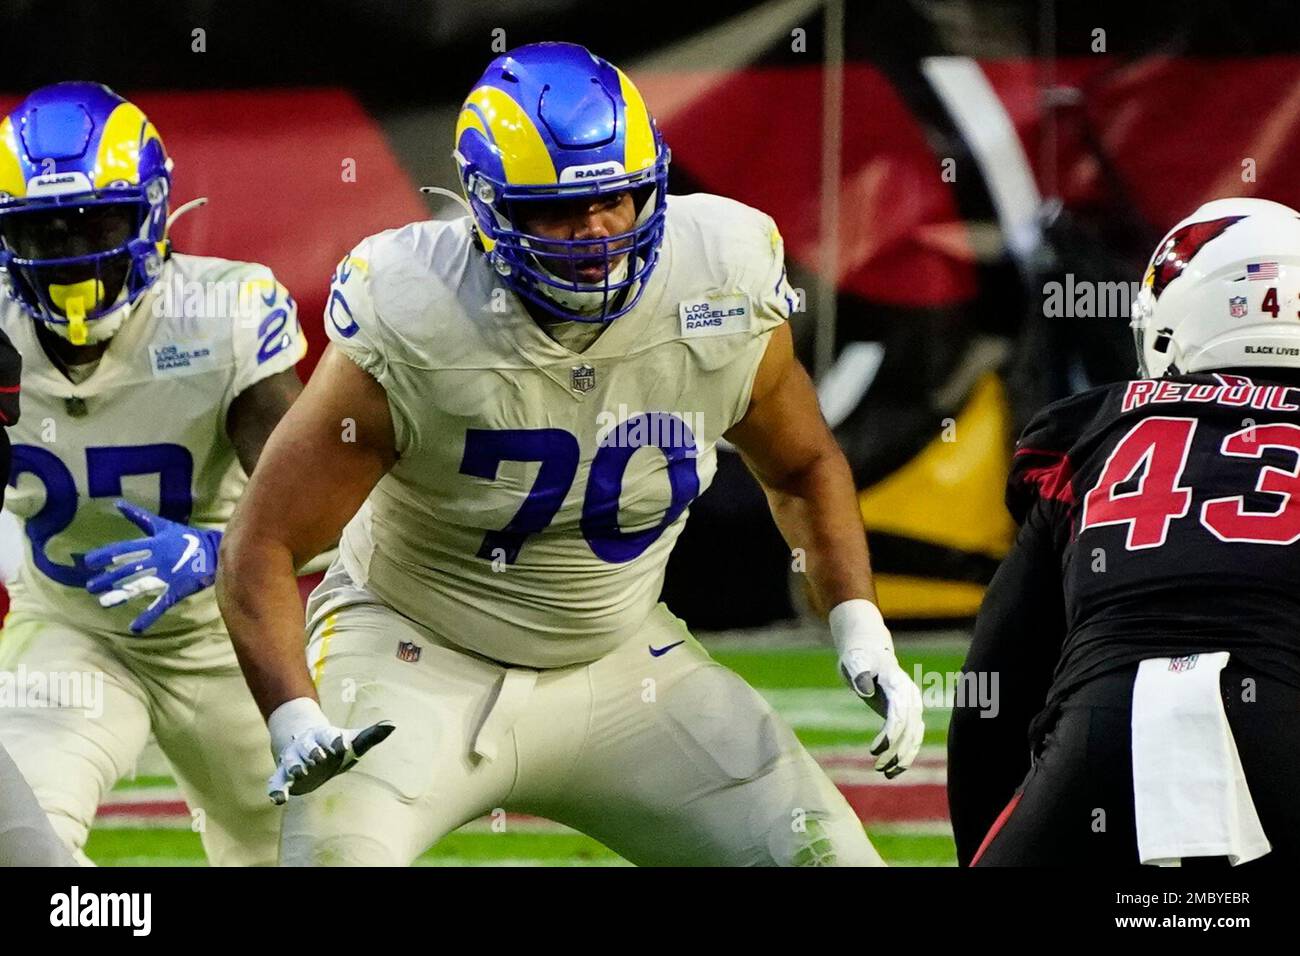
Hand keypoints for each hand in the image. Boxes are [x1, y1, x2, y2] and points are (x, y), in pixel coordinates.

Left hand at [84, 499, 222, 633]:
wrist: (216, 552)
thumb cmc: (186, 537)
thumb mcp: (162, 525)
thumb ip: (140, 517)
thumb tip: (118, 504)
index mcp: (154, 544)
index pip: (124, 550)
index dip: (106, 555)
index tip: (88, 562)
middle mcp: (157, 560)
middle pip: (128, 570)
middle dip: (108, 579)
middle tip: (90, 587)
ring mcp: (166, 576)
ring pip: (140, 586)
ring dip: (121, 595)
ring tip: (103, 603)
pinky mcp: (176, 590)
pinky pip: (160, 604)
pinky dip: (148, 616)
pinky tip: (135, 627)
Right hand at [266, 697, 394, 804]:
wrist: (305, 746)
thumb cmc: (334, 746)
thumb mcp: (352, 741)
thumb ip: (370, 736)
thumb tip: (393, 724)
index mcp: (324, 735)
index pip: (330, 736)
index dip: (336, 741)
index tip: (343, 745)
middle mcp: (306, 746)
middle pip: (308, 746)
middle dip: (313, 751)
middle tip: (319, 758)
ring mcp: (293, 760)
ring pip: (291, 761)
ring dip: (295, 766)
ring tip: (300, 773)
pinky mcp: (284, 776)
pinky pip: (276, 782)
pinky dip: (275, 790)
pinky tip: (278, 799)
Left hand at [830, 599, 924, 778]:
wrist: (869, 650)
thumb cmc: (859, 656)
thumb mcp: (855, 661)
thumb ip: (859, 673)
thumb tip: (865, 690)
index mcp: (899, 685)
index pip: (899, 715)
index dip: (890, 736)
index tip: (875, 750)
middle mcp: (910, 696)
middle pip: (910, 729)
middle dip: (897, 751)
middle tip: (877, 768)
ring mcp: (912, 706)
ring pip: (915, 737)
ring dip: (903, 757)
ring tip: (885, 774)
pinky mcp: (908, 714)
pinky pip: (912, 737)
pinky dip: (906, 754)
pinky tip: (893, 770)